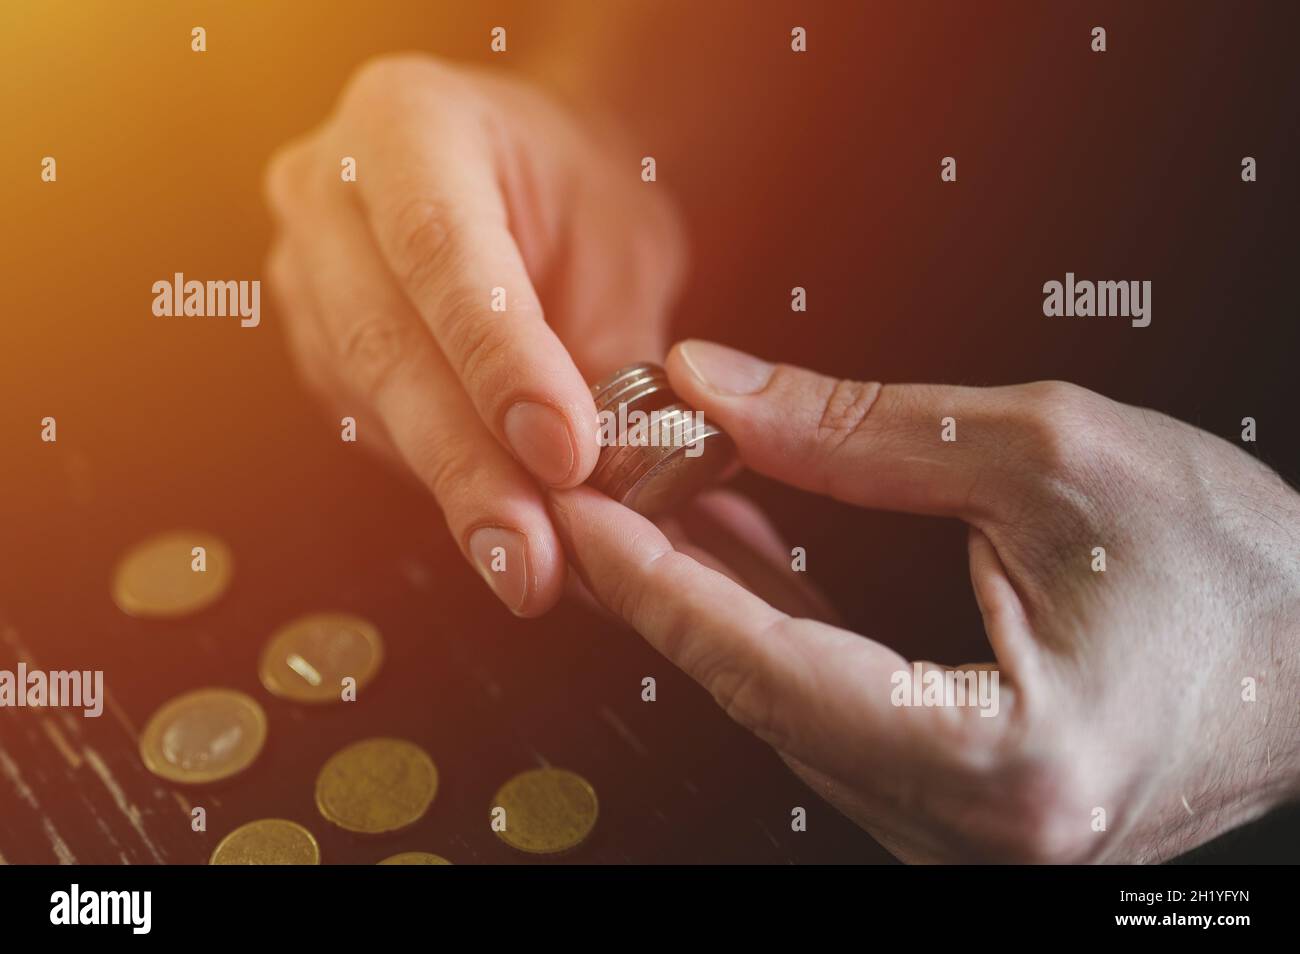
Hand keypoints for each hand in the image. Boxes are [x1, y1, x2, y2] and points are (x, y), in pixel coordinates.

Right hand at [263, 55, 686, 614]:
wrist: (530, 175)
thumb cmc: (583, 194)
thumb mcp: (623, 247)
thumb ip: (613, 355)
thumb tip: (614, 487)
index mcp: (408, 120)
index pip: (440, 249)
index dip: (501, 362)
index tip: (566, 455)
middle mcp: (328, 189)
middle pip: (384, 342)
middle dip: (467, 464)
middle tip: (530, 559)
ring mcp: (304, 268)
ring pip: (367, 398)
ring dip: (451, 491)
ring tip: (526, 563)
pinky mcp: (314, 340)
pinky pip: (365, 424)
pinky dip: (434, 480)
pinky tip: (493, 524)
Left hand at [549, 340, 1299, 862]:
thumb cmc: (1241, 569)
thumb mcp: (1050, 458)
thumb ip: (863, 430)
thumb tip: (730, 391)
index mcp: (1003, 760)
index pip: (766, 665)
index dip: (657, 579)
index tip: (585, 510)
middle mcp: (975, 828)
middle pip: (760, 693)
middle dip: (667, 581)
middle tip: (604, 488)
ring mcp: (964, 830)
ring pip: (787, 706)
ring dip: (716, 601)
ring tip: (661, 498)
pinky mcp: (963, 805)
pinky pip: (831, 713)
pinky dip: (776, 630)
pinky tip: (742, 554)